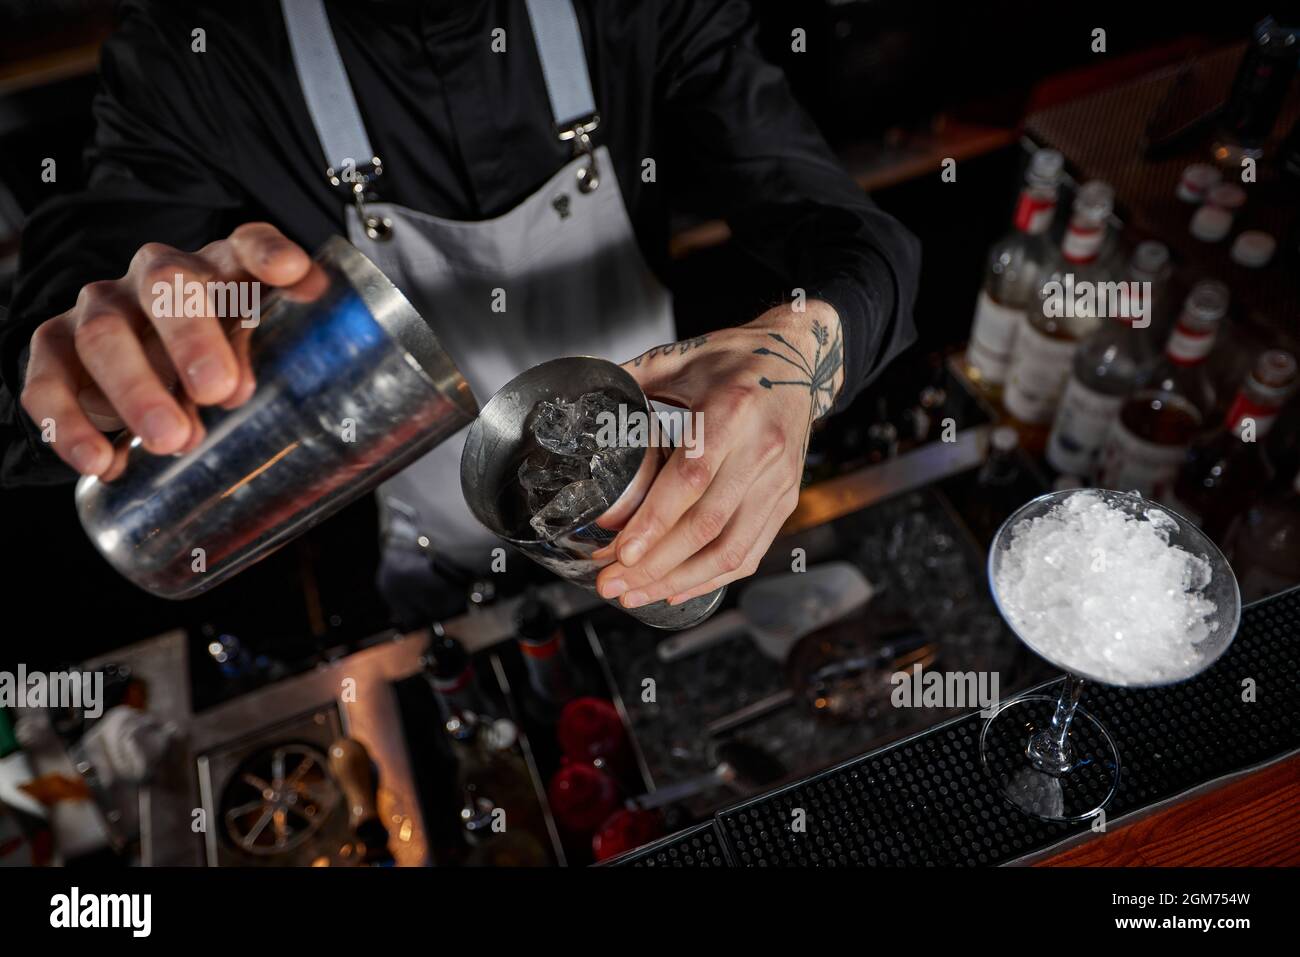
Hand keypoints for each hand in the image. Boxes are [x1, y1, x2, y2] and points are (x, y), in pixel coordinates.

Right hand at [20, 223, 311, 476]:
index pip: (246, 244)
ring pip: (105, 333)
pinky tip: (102, 461)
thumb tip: (262, 392)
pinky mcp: (55, 348)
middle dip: (192, 336)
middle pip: (168, 284)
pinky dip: (69, 423)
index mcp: (222, 270)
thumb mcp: (252, 356)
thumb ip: (266, 362)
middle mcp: (158, 277)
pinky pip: (48, 378)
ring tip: (172, 441)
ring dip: (138, 390)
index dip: (268, 253)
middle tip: (220, 391)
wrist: (135, 371)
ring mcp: (103, 308)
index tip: (292, 274)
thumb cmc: (213, 356)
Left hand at [594, 301, 844, 607]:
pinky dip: (711, 579)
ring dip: (678, 581)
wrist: (796, 357)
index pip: (691, 478)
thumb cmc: (733, 358)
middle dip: (655, 564)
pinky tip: (675, 589)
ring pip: (731, 549)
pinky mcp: (786, 499)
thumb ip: (628, 384)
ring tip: (634, 594)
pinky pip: (751, 551)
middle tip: (610, 583)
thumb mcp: (679, 358)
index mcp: (731, 410)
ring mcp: (779, 480)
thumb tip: (574, 407)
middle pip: (707, 525)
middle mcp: (761, 450)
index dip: (654, 521)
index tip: (620, 551)